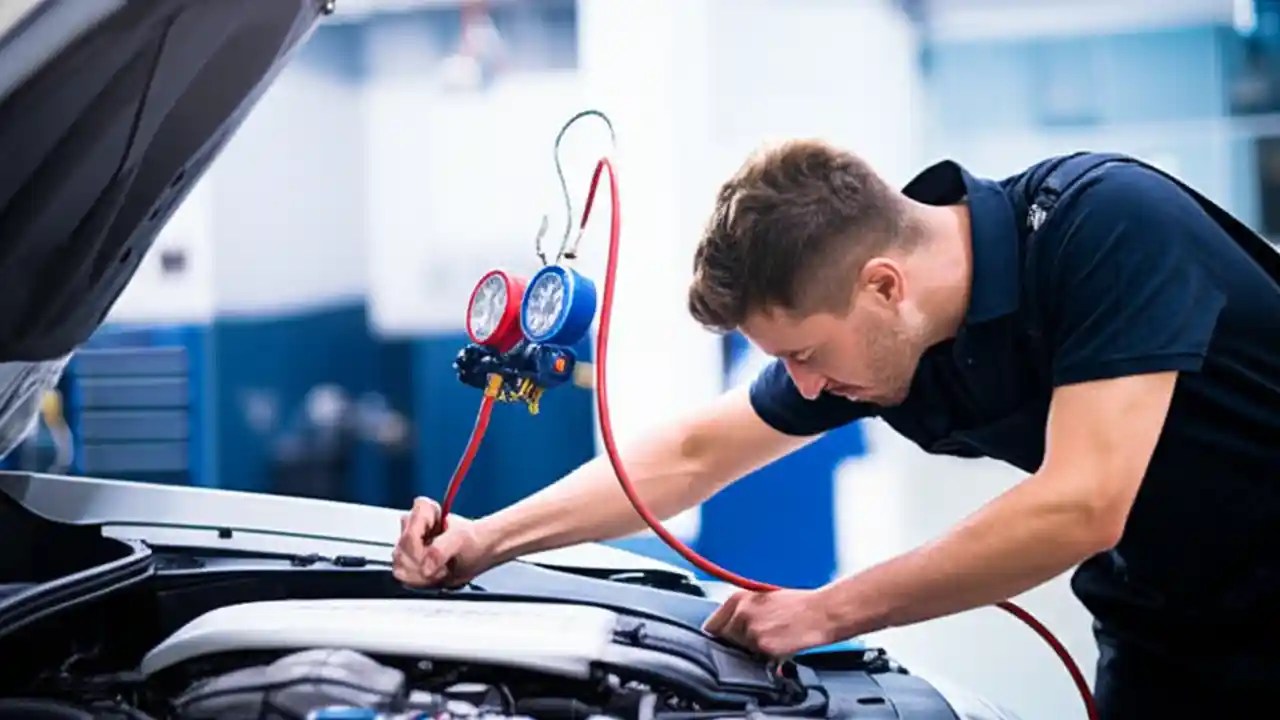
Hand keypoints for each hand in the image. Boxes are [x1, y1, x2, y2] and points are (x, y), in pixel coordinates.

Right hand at [392, 497, 494, 587]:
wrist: (479, 553)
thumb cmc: (473, 539)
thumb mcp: (462, 539)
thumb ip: (441, 550)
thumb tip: (425, 567)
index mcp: (423, 511)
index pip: (407, 533)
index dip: (418, 547)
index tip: (432, 551)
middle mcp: (411, 526)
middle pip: (402, 553)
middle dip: (423, 563)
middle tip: (443, 562)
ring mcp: (407, 545)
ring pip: (401, 567)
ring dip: (423, 574)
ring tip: (441, 567)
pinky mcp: (408, 562)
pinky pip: (404, 578)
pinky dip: (422, 581)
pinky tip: (436, 573)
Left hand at [702, 589, 837, 657]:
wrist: (821, 613)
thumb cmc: (798, 605)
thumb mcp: (763, 598)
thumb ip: (742, 611)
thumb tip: (727, 628)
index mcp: (738, 598)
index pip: (711, 625)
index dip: (718, 635)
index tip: (723, 640)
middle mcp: (741, 613)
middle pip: (725, 640)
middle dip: (737, 643)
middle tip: (757, 639)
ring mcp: (751, 631)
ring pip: (741, 652)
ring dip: (752, 652)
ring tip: (772, 641)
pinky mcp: (763, 647)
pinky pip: (756, 660)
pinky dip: (765, 660)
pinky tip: (779, 648)